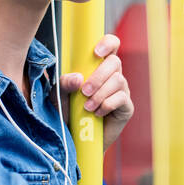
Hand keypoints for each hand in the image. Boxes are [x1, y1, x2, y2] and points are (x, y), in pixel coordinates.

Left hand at [60, 34, 132, 151]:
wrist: (75, 141)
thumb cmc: (67, 115)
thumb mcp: (58, 98)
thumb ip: (63, 85)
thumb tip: (77, 77)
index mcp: (98, 67)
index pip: (111, 45)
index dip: (108, 43)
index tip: (96, 52)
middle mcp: (112, 76)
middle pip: (115, 62)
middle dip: (99, 76)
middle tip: (84, 91)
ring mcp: (121, 91)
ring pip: (118, 80)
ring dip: (101, 93)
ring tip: (87, 107)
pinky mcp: (126, 108)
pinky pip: (122, 98)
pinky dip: (107, 105)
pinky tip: (97, 113)